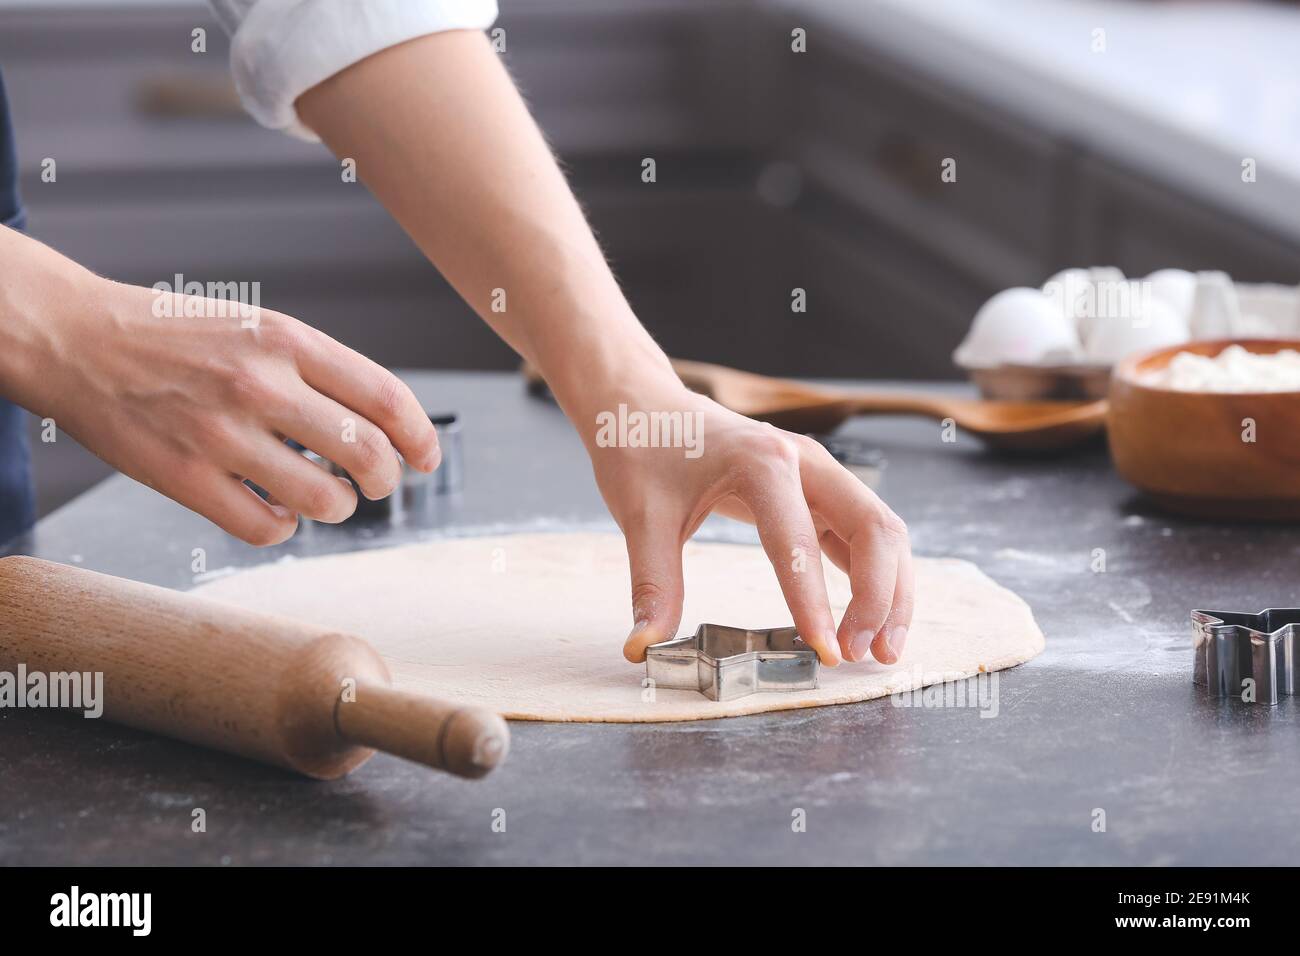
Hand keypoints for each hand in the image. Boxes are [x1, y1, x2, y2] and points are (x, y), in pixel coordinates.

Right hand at [18, 274, 438, 544]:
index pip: (385, 396)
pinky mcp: (182, 477)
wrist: (76, 338)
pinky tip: (275, 513)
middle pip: (365, 452)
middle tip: (376, 486)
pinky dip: (283, 529)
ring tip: (324, 498)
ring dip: (336, 508)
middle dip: (384, 481)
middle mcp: (260, 384)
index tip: (425, 459)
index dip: (420, 437)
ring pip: (321, 498)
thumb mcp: (258, 328)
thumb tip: (381, 425)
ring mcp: (220, 433)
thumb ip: (317, 370)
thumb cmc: (177, 336)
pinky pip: (263, 527)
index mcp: (287, 340)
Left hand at [583, 377, 913, 666]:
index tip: (824, 652)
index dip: (815, 603)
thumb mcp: (641, 518)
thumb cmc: (644, 449)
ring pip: (882, 531)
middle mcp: (804, 461)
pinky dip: (875, 576)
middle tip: (859, 657)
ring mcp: (817, 472)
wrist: (644, 403)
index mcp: (762, 462)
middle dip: (878, 598)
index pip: (801, 542)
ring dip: (890, 591)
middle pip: (874, 529)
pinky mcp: (816, 489)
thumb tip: (646, 647)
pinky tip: (869, 620)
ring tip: (880, 651)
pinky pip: (863, 533)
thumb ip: (653, 586)